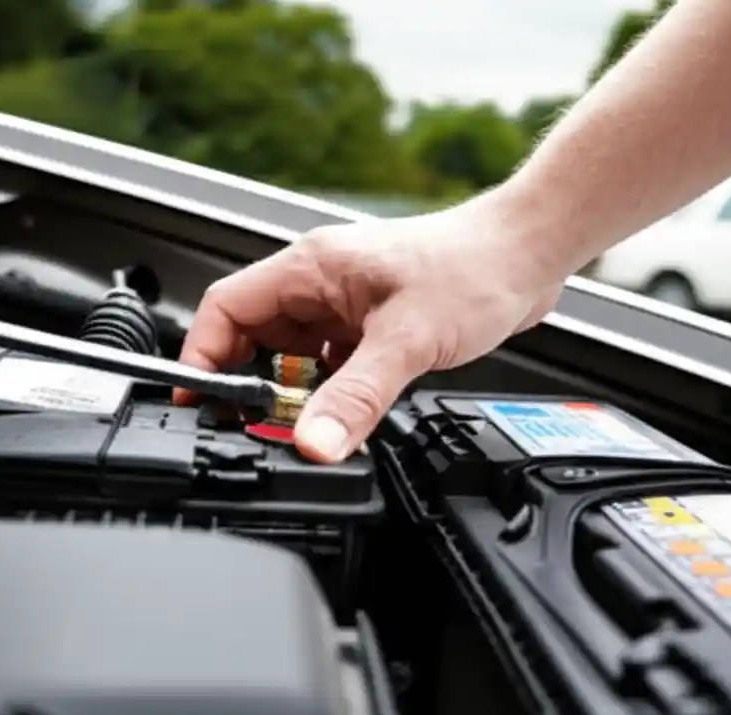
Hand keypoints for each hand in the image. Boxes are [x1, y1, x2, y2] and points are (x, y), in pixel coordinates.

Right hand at [175, 193, 562, 462]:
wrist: (529, 254)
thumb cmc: (474, 268)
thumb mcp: (406, 341)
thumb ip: (355, 398)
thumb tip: (312, 443)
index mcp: (311, 268)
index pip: (227, 308)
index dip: (204, 356)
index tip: (200, 401)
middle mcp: (322, 282)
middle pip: (254, 335)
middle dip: (249, 383)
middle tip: (254, 426)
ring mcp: (348, 303)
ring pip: (294, 354)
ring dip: (294, 391)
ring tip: (301, 425)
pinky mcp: (375, 323)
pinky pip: (332, 363)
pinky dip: (329, 391)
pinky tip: (344, 415)